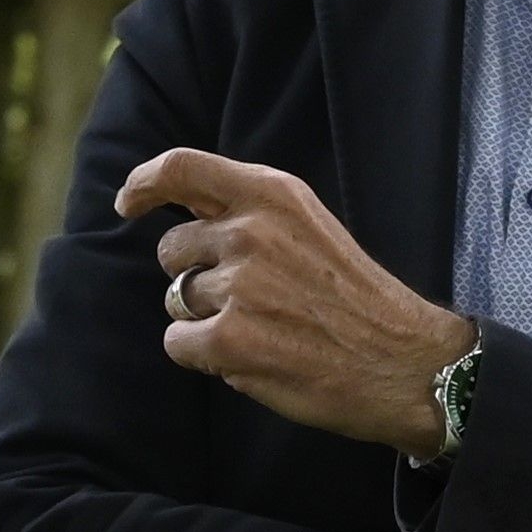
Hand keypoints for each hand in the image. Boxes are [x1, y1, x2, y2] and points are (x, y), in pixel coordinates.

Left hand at [126, 148, 473, 450]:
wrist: (403, 363)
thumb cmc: (355, 298)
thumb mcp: (309, 227)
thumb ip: (250, 213)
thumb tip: (183, 215)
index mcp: (273, 195)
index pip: (182, 168)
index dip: (143, 185)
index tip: (128, 204)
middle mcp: (251, 232)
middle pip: (172, 248)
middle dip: (194, 275)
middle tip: (247, 299)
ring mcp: (239, 286)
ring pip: (177, 299)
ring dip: (207, 318)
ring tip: (264, 328)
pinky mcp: (229, 340)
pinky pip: (178, 342)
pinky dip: (203, 356)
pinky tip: (252, 357)